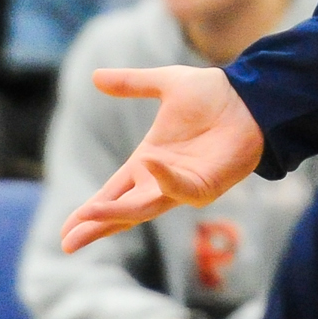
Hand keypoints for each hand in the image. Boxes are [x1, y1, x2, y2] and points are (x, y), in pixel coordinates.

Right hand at [60, 66, 264, 250]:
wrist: (250, 96)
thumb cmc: (213, 95)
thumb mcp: (165, 84)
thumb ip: (132, 84)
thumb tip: (95, 76)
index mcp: (147, 162)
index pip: (112, 193)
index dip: (90, 211)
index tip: (67, 229)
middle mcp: (161, 180)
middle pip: (122, 211)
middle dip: (97, 225)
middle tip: (69, 242)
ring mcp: (183, 186)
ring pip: (145, 208)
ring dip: (118, 213)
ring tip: (89, 216)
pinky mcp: (207, 185)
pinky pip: (181, 188)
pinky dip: (165, 180)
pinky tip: (149, 167)